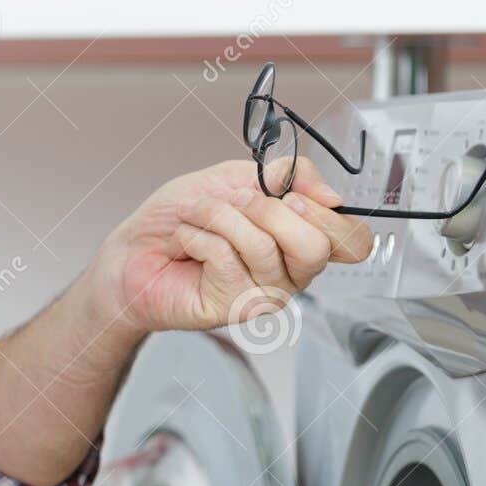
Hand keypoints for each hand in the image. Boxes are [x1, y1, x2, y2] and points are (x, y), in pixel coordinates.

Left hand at [91, 156, 373, 335]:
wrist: (132, 247)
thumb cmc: (181, 216)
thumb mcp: (236, 178)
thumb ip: (287, 176)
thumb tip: (330, 194)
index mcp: (301, 240)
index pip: (354, 240)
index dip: (327, 213)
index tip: (289, 195)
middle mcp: (291, 273)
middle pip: (317, 246)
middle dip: (266, 210)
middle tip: (234, 202)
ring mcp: (264, 295)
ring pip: (264, 246)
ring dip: (220, 217)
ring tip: (197, 218)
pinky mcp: (232, 308)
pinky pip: (226, 258)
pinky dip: (198, 235)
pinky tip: (187, 243)